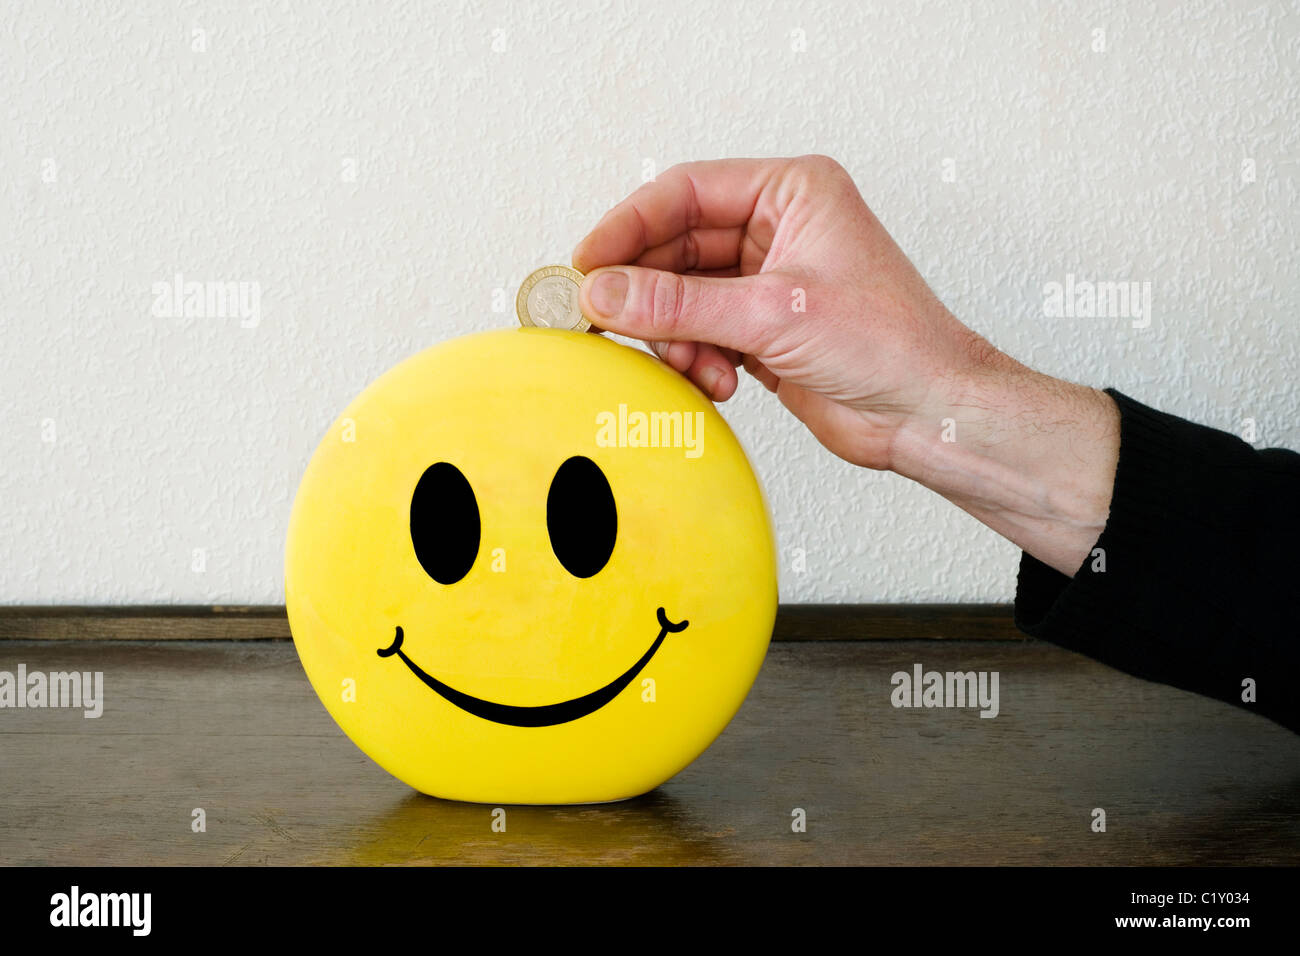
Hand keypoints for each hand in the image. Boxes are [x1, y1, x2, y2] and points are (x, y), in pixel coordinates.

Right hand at [572, 155, 993, 471]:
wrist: (927, 414)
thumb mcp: (773, 315)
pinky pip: (698, 332)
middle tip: (606, 323)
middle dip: (646, 292)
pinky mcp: (761, 329)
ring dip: (675, 335)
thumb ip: (679, 305)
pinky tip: (719, 382)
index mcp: (792, 191)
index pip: (684, 192)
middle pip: (675, 246)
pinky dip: (695, 358)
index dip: (627, 226)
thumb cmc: (890, 345)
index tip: (586, 265)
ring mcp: (767, 280)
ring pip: (681, 296)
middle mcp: (777, 228)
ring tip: (695, 365)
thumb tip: (602, 293)